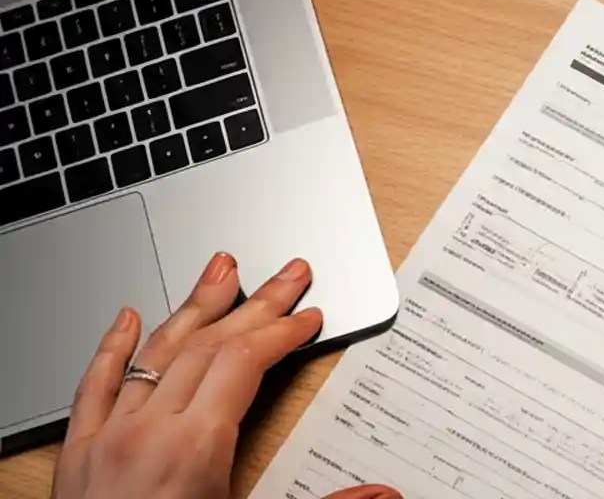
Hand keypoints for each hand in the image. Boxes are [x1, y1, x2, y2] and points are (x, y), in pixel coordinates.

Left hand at [51, 252, 400, 498]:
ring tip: (222, 268)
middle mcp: (148, 430)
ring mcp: (108, 437)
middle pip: (209, 343)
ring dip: (195, 305)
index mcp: (197, 447)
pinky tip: (130, 317)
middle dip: (257, 304)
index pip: (246, 362)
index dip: (283, 331)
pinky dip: (113, 346)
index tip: (310, 315)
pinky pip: (94, 385)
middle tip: (289, 272)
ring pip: (156, 351)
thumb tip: (385, 495)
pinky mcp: (76, 454)